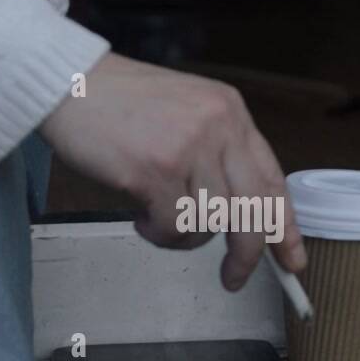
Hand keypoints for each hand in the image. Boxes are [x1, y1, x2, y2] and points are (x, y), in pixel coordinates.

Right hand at [39, 54, 307, 290]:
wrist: (67, 83)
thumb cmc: (118, 104)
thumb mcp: (185, 114)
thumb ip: (215, 153)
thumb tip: (236, 212)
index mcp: (230, 112)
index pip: (273, 179)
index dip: (285, 226)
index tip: (292, 258)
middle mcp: (219, 126)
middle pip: (255, 210)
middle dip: (247, 254)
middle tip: (234, 277)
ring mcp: (190, 146)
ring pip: (212, 222)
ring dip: (184, 237)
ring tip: (157, 221)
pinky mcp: (157, 168)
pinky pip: (176, 226)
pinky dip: (159, 234)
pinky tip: (141, 217)